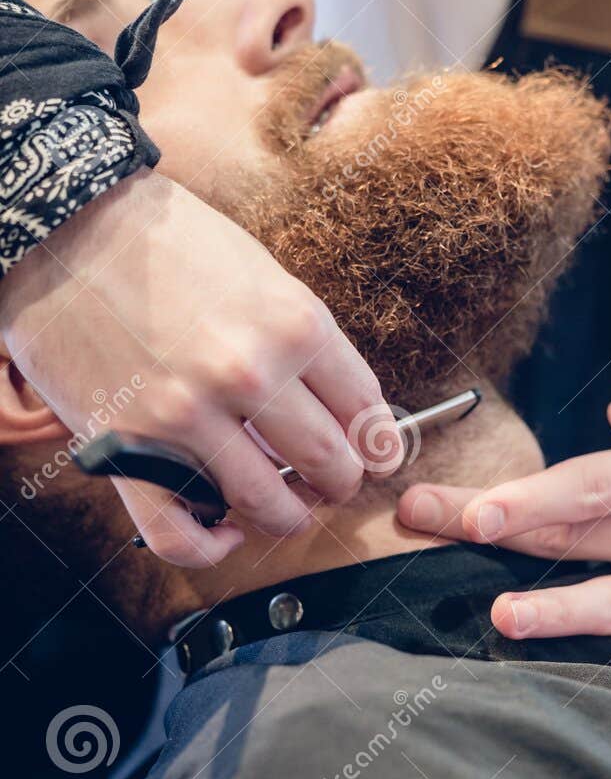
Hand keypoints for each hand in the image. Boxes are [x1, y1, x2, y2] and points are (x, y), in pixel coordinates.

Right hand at [0, 171, 401, 566]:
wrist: (66, 230)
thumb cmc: (167, 244)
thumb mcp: (260, 273)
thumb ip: (303, 342)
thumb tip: (345, 405)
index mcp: (294, 324)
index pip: (365, 409)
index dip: (375, 441)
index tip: (373, 452)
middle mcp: (248, 373)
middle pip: (329, 464)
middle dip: (339, 482)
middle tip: (332, 481)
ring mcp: (186, 417)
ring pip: (266, 506)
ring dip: (285, 516)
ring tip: (285, 506)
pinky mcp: (129, 450)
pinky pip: (182, 534)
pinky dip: (211, 547)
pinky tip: (225, 532)